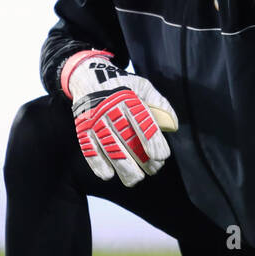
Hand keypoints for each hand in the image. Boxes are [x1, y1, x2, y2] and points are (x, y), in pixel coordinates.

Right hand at [62, 50, 177, 186]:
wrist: (87, 76)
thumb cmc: (121, 85)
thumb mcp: (142, 86)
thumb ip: (159, 104)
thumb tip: (173, 126)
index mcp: (127, 98)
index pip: (141, 121)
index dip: (152, 140)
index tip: (161, 156)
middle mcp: (109, 109)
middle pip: (126, 137)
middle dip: (141, 158)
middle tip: (153, 170)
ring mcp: (94, 119)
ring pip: (108, 146)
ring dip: (123, 166)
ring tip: (136, 179)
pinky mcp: (81, 128)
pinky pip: (88, 148)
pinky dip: (97, 163)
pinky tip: (108, 175)